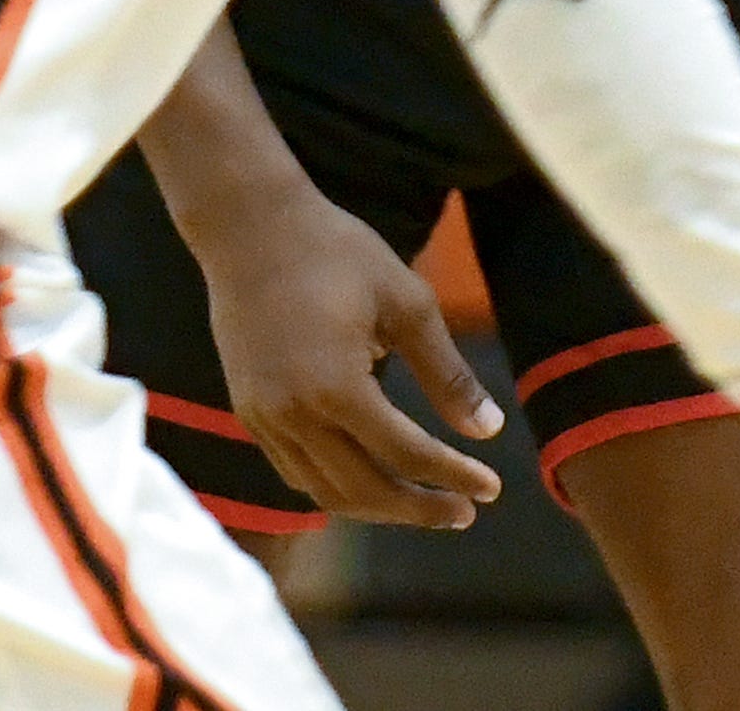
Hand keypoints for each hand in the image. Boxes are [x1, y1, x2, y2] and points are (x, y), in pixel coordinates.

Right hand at [195, 191, 505, 529]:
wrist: (251, 227)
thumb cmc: (338, 254)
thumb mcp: (407, 302)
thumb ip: (447, 372)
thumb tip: (488, 429)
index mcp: (337, 388)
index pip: (406, 455)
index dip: (453, 477)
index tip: (491, 489)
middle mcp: (293, 415)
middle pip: (364, 491)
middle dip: (420, 509)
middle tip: (465, 513)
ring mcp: (264, 418)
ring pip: (325, 492)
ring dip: (379, 507)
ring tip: (425, 503)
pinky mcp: (248, 412)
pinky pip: (295, 472)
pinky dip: (336, 487)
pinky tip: (370, 478)